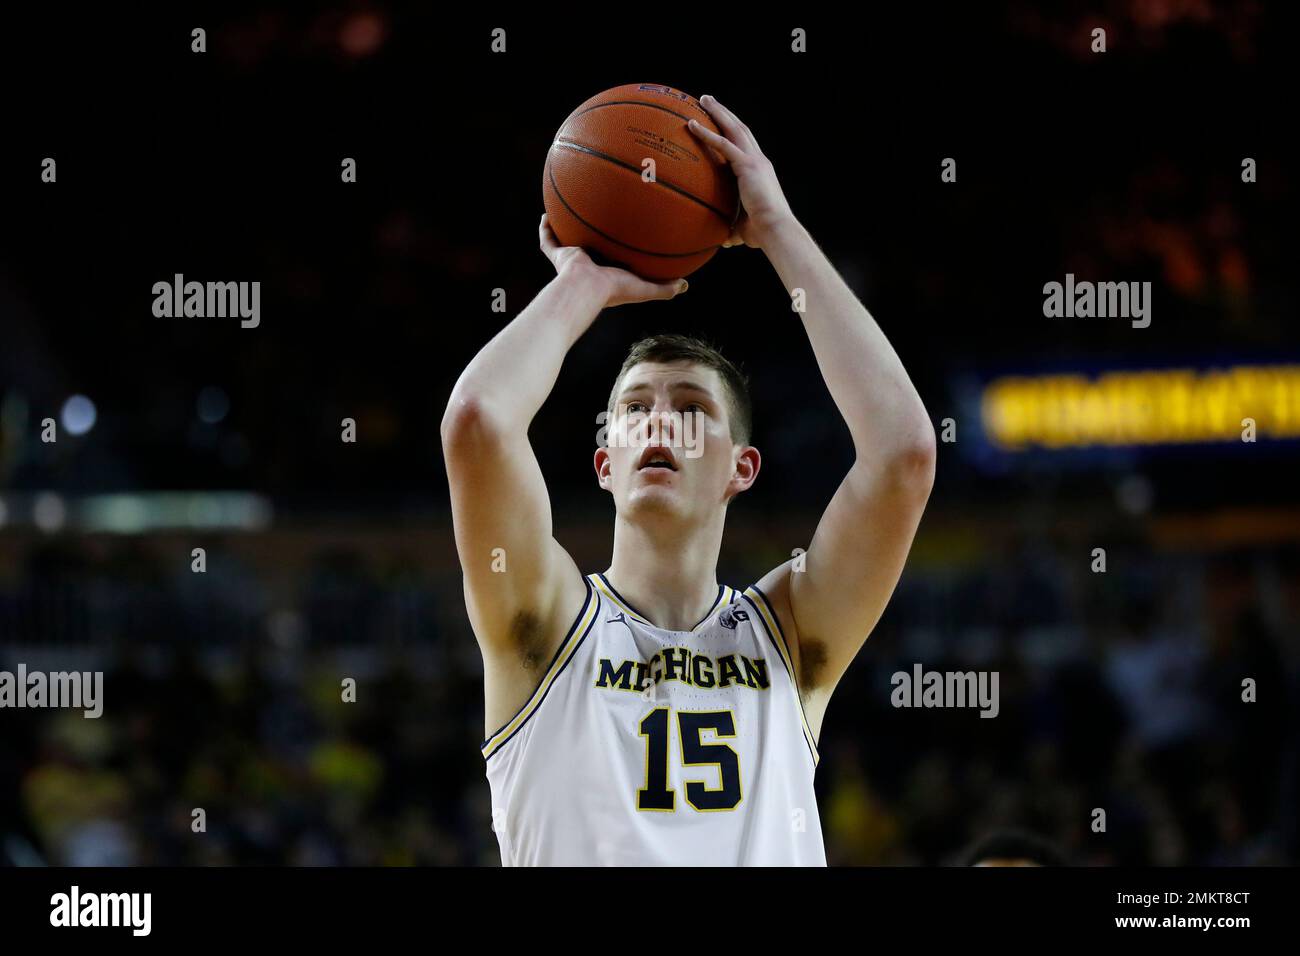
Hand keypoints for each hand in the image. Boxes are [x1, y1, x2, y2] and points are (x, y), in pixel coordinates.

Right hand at [539, 214, 687, 306]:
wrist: (586, 290)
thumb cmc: (615, 290)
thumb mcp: (645, 288)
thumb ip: (665, 288)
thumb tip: (686, 285)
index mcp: (607, 275)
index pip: (612, 263)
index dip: (616, 254)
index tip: (622, 242)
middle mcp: (588, 267)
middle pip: (590, 249)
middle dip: (592, 239)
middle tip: (598, 222)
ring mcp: (571, 261)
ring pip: (567, 243)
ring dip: (567, 230)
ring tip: (567, 213)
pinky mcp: (559, 256)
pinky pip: (548, 241)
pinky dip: (546, 228)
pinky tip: (546, 213)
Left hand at [687, 94, 795, 249]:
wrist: (775, 229)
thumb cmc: (761, 233)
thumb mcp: (743, 228)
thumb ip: (732, 229)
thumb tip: (721, 240)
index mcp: (759, 171)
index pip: (744, 145)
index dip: (732, 131)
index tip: (720, 121)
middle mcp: (759, 160)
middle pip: (740, 128)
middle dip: (724, 113)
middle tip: (708, 101)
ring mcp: (754, 160)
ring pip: (733, 128)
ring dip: (718, 112)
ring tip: (703, 99)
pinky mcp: (747, 165)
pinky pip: (723, 144)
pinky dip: (706, 133)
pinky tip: (691, 124)